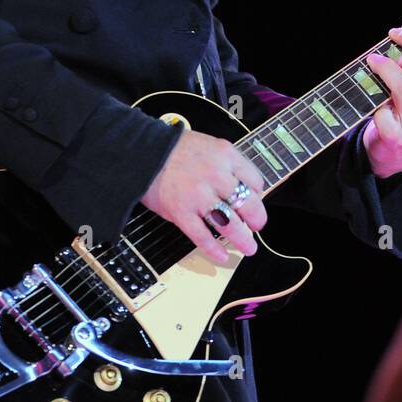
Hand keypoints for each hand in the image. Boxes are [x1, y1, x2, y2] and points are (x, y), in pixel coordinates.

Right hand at [140, 130, 267, 264]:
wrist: (143, 151)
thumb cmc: (175, 149)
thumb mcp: (209, 146)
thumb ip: (227, 164)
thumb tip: (243, 188)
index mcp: (225, 156)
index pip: (255, 181)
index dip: (257, 194)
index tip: (254, 201)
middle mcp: (216, 176)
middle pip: (248, 204)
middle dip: (257, 220)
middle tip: (257, 227)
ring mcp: (198, 196)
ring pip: (230, 224)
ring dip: (242, 240)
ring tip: (248, 247)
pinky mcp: (181, 213)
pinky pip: (203, 237)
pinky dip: (214, 249)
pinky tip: (221, 255)